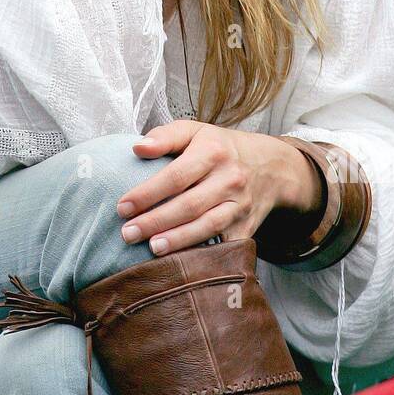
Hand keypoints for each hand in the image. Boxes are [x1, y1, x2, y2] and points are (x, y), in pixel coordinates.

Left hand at [116, 119, 322, 254]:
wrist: (271, 166)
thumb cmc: (220, 148)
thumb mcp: (195, 131)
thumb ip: (165, 136)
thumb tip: (138, 148)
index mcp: (212, 152)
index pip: (175, 176)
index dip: (147, 193)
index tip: (122, 207)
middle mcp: (229, 179)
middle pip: (189, 205)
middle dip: (155, 222)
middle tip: (128, 233)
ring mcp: (240, 206)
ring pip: (207, 227)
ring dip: (178, 240)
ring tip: (152, 248)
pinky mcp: (247, 227)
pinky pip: (225, 245)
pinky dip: (205, 256)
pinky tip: (182, 263)